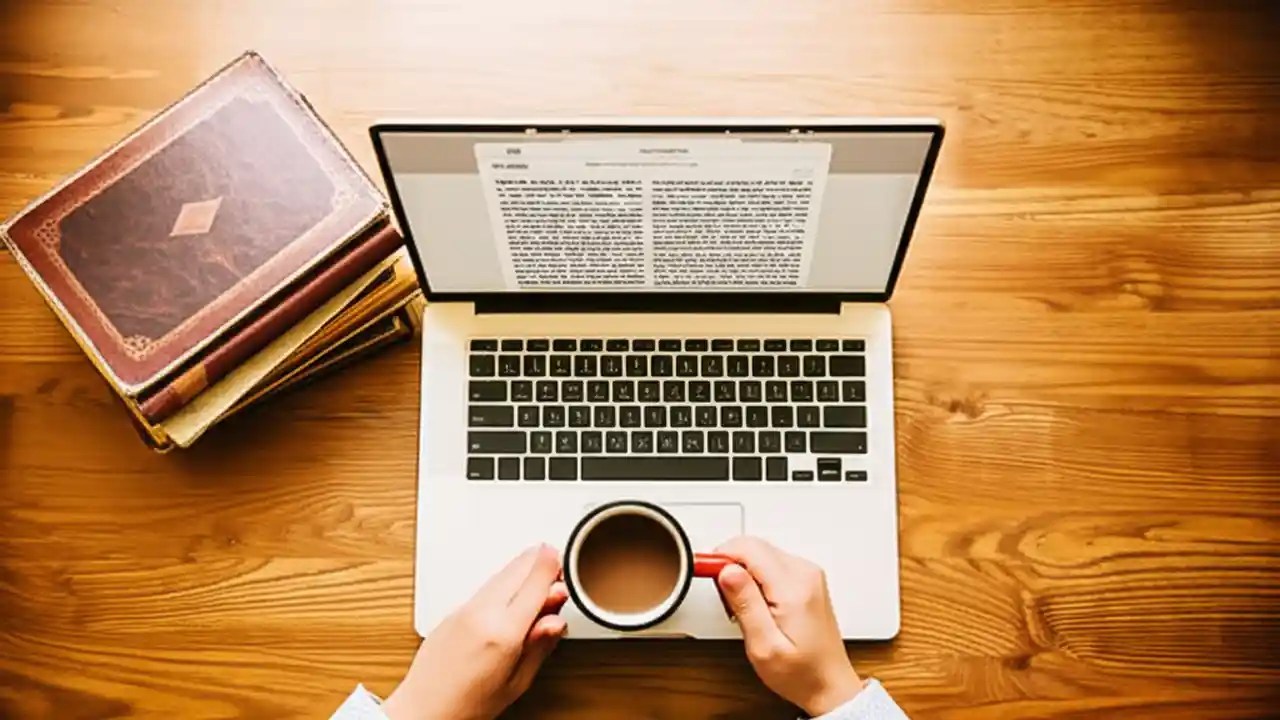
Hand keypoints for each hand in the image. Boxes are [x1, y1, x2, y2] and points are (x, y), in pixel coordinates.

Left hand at [382, 545, 567, 719]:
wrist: (423, 710)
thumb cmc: (467, 706)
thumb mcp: (516, 683)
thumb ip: (539, 646)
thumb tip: (556, 621)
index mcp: (503, 633)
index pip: (534, 584)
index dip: (550, 566)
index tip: (560, 558)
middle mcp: (482, 614)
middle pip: (517, 569)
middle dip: (538, 563)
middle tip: (554, 570)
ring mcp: (464, 609)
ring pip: (500, 573)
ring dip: (521, 569)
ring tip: (537, 579)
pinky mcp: (453, 611)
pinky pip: (485, 585)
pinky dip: (504, 581)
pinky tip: (512, 591)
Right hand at [715, 537, 862, 716]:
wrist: (829, 685)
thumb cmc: (801, 673)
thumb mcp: (764, 646)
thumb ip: (744, 604)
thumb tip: (727, 570)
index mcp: (793, 588)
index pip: (748, 548)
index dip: (720, 558)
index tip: (708, 576)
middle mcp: (804, 573)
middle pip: (753, 546)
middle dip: (730, 567)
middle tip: (728, 602)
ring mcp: (808, 574)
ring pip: (760, 553)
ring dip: (743, 573)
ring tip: (744, 609)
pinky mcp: (806, 578)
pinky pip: (771, 563)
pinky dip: (756, 577)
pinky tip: (758, 605)